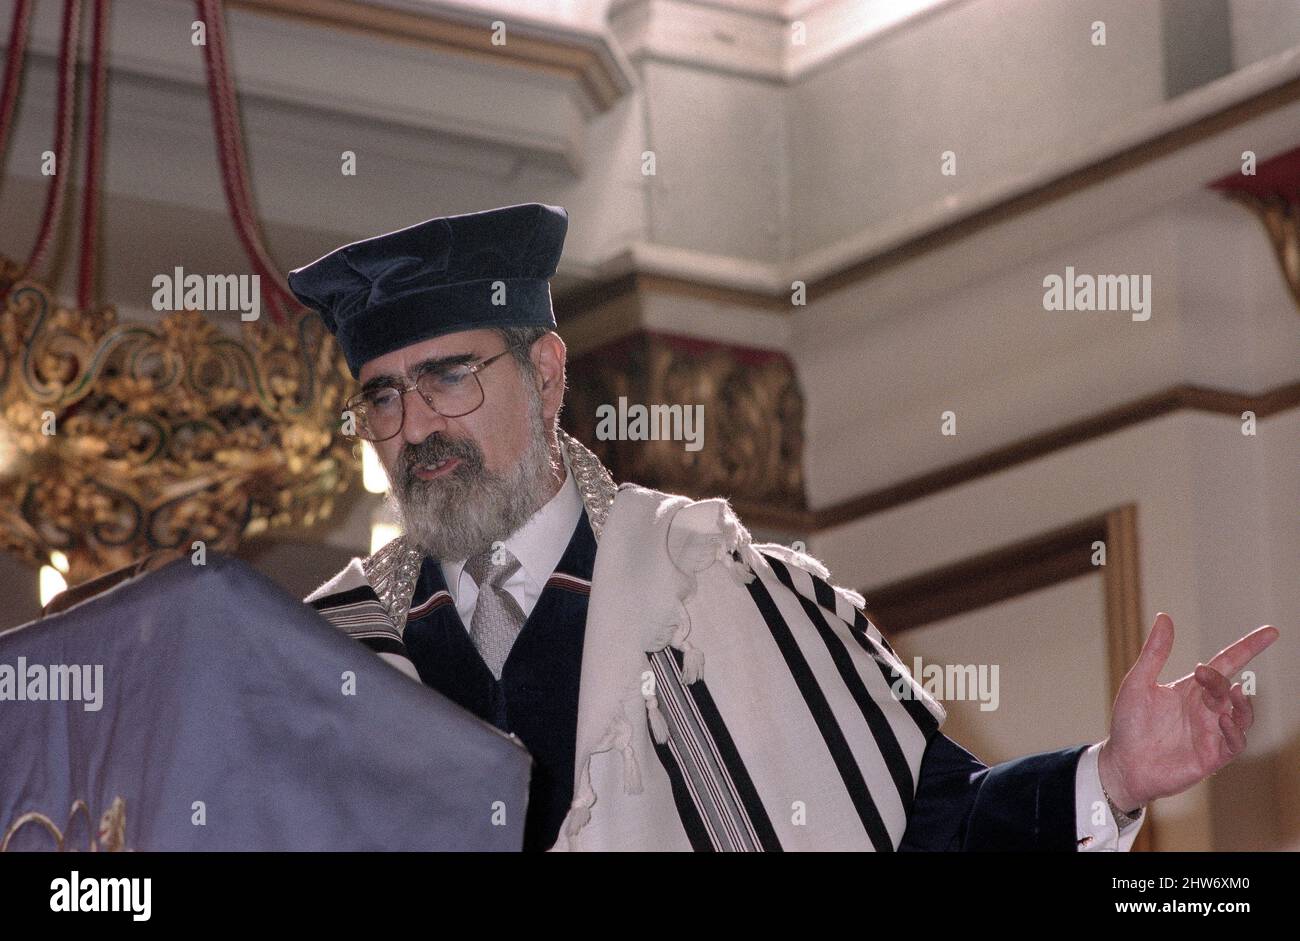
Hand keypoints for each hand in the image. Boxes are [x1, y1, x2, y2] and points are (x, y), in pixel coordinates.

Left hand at [1097, 612, 1278, 810]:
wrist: (1122, 764)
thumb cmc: (1129, 724)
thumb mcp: (1137, 683)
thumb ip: (1155, 652)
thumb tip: (1165, 616)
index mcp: (1192, 689)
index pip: (1227, 663)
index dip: (1249, 648)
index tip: (1271, 632)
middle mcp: (1206, 709)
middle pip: (1229, 687)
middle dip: (1221, 679)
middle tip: (1201, 673)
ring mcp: (1212, 732)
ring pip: (1242, 715)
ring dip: (1240, 703)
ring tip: (1230, 693)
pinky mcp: (1212, 756)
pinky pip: (1235, 743)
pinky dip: (1235, 731)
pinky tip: (1222, 720)